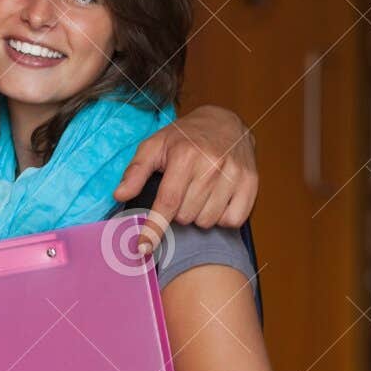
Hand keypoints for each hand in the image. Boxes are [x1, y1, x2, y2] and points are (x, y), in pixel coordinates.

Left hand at [113, 105, 256, 246]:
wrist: (225, 122)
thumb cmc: (184, 137)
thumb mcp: (153, 146)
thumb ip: (135, 171)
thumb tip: (119, 195)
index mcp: (185, 156)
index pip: (167, 202)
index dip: (154, 228)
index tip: (142, 248)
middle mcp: (212, 165)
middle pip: (185, 216)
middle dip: (177, 211)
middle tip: (180, 191)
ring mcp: (234, 175)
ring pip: (207, 221)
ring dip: (198, 215)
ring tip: (198, 193)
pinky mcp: (251, 183)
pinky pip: (232, 221)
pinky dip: (221, 218)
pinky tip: (216, 200)